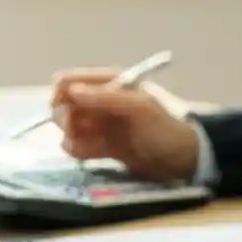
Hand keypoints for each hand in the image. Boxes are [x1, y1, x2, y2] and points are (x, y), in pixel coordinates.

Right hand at [51, 68, 199, 180]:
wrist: (181, 161)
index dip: (60, 95)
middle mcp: (98, 101)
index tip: (64, 112)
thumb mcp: (138, 109)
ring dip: (72, 138)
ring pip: (66, 128)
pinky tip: (94, 154)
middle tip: (81, 132)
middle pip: (62, 105)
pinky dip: (78, 151)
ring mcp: (98, 124)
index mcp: (107, 83)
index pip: (67, 80)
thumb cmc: (164, 130)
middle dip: (66, 120)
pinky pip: (75, 146)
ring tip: (93, 145)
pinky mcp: (98, 145)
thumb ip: (105, 97)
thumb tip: (71, 91)